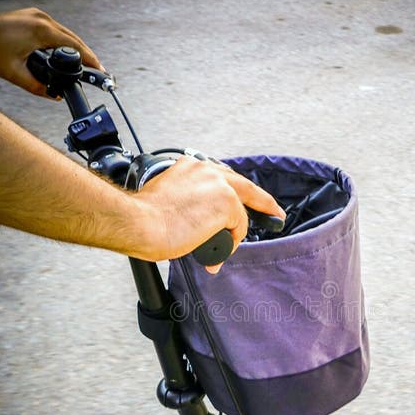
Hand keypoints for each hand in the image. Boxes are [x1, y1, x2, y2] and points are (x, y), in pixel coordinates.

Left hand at [0, 7, 101, 97]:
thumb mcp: (14, 73)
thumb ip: (36, 87)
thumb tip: (53, 95)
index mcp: (41, 32)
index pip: (74, 45)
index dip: (89, 57)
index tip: (99, 68)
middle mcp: (42, 20)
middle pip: (73, 38)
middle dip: (86, 53)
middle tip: (96, 68)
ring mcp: (38, 15)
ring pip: (65, 32)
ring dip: (75, 46)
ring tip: (84, 60)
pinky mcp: (34, 15)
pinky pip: (55, 28)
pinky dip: (64, 39)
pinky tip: (67, 49)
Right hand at [134, 155, 285, 269]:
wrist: (139, 223)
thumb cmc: (144, 218)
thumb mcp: (167, 200)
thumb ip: (187, 202)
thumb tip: (196, 220)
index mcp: (189, 166)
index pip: (222, 176)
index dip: (239, 189)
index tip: (251, 198)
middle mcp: (206, 170)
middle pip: (243, 186)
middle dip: (262, 202)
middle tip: (275, 213)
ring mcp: (219, 185)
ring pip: (239, 211)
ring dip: (234, 231)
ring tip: (223, 247)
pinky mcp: (227, 203)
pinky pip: (240, 226)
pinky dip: (232, 240)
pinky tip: (217, 247)